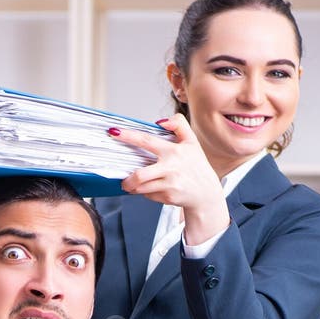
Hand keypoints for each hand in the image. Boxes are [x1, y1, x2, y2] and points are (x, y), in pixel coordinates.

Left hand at [110, 114, 229, 244]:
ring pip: (141, 188)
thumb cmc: (196, 166)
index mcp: (173, 151)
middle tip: (124, 180)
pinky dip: (146, 193)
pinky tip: (153, 190)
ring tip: (135, 186)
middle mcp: (171, 167)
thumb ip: (179, 125)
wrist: (206, 193)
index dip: (128, 136)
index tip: (113, 132)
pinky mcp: (168, 197)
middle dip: (127, 180)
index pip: (146, 140)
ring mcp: (170, 184)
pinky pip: (148, 195)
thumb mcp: (192, 141)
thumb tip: (160, 121)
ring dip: (134, 188)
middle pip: (139, 175)